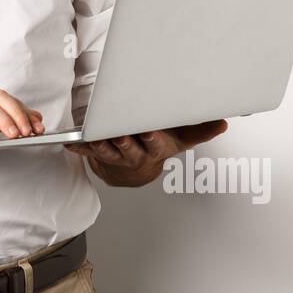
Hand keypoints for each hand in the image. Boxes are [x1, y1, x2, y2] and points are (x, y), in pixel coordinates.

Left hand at [64, 119, 228, 186]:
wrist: (135, 170)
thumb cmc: (159, 147)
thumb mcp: (181, 141)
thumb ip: (201, 131)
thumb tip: (224, 123)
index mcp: (154, 149)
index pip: (153, 143)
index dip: (150, 137)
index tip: (147, 130)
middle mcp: (135, 154)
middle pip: (127, 147)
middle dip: (122, 139)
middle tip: (116, 132)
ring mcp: (116, 156)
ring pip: (106, 150)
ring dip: (98, 144)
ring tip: (93, 135)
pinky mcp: (99, 155)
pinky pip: (86, 151)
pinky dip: (78, 146)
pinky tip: (68, 142)